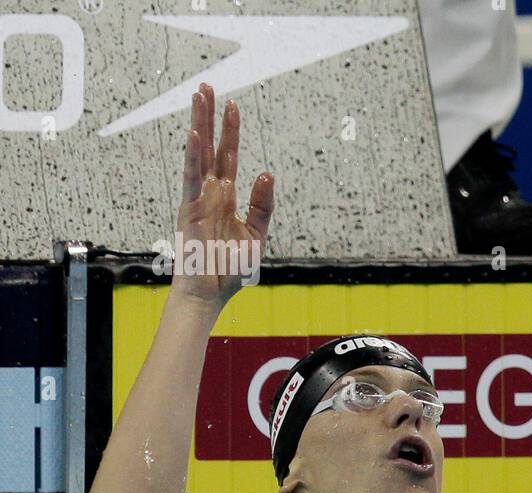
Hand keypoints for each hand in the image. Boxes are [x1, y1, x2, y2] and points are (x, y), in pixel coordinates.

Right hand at [173, 83, 273, 305]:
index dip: (231, 131)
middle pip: (212, 147)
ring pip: (199, 153)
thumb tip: (267, 173)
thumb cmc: (231, 268)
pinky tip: (195, 134)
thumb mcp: (257, 234)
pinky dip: (193, 156)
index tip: (232, 105)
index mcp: (227, 197)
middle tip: (208, 86)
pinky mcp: (189, 208)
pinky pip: (191, 177)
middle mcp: (211, 192)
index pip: (230, 156)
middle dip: (210, 117)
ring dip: (199, 124)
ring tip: (198, 96)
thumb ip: (263, 205)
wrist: (211, 291)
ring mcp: (198, 197)